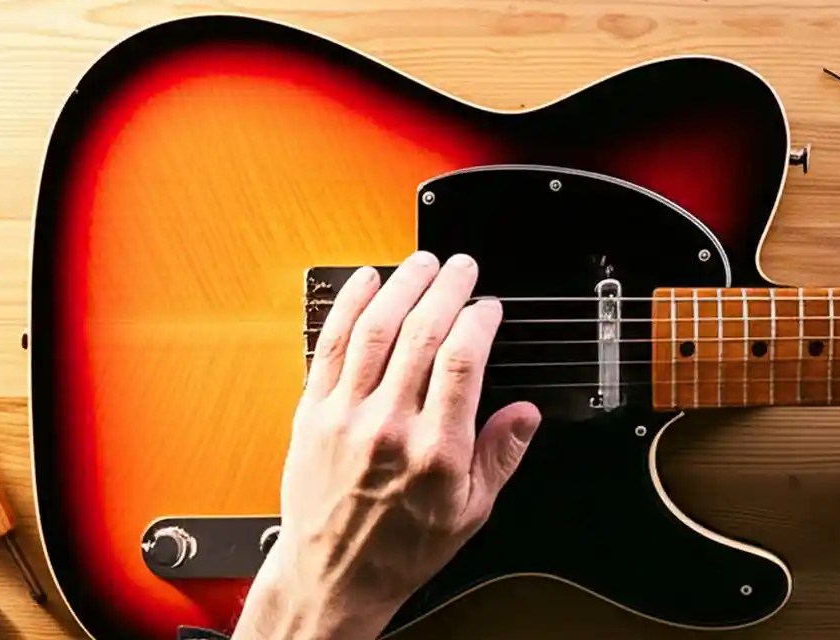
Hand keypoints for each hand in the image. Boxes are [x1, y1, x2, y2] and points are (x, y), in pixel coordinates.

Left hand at [234, 252, 541, 639]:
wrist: (333, 575)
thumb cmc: (401, 547)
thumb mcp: (471, 511)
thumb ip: (501, 455)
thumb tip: (526, 413)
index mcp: (436, 451)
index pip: (462, 360)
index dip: (479, 321)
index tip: (489, 309)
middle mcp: (389, 426)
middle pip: (421, 333)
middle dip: (447, 289)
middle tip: (462, 268)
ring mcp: (346, 415)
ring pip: (375, 329)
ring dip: (401, 286)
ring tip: (422, 264)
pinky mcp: (313, 411)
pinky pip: (331, 345)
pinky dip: (348, 306)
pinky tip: (365, 283)